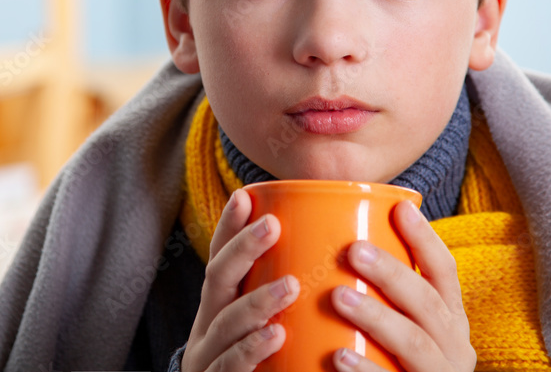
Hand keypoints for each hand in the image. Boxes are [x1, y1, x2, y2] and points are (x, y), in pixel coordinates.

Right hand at [181, 188, 300, 371]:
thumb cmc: (267, 367)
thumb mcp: (271, 326)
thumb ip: (287, 293)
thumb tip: (341, 249)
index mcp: (222, 306)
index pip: (222, 259)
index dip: (230, 228)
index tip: (247, 196)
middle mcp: (209, 326)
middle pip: (217, 280)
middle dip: (242, 250)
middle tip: (274, 226)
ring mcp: (208, 357)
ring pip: (225, 323)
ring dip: (256, 301)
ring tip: (289, 286)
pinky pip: (230, 366)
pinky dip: (251, 350)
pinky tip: (274, 336)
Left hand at [329, 200, 475, 371]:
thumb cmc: (394, 364)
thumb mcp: (401, 328)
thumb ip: (384, 293)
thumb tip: (337, 238)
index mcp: (450, 321)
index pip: (446, 273)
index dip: (426, 239)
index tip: (399, 207)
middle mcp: (454, 348)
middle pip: (428, 304)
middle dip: (392, 274)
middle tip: (352, 250)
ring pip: (415, 343)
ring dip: (377, 317)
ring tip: (338, 297)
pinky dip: (366, 371)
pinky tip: (337, 356)